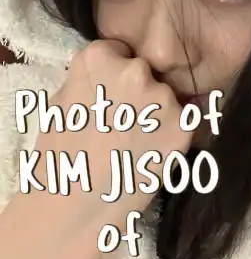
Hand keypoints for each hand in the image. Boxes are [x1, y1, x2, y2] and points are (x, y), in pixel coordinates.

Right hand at [31, 39, 192, 220]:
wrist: (73, 208)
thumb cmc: (59, 156)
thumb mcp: (61, 101)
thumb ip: (90, 76)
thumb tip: (111, 68)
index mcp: (98, 57)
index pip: (119, 51)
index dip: (115, 75)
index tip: (109, 97)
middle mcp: (136, 69)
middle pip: (145, 71)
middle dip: (138, 91)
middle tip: (122, 123)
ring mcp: (163, 97)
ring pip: (165, 97)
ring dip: (157, 113)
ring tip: (135, 143)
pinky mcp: (184, 125)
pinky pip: (182, 121)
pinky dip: (172, 135)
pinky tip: (151, 153)